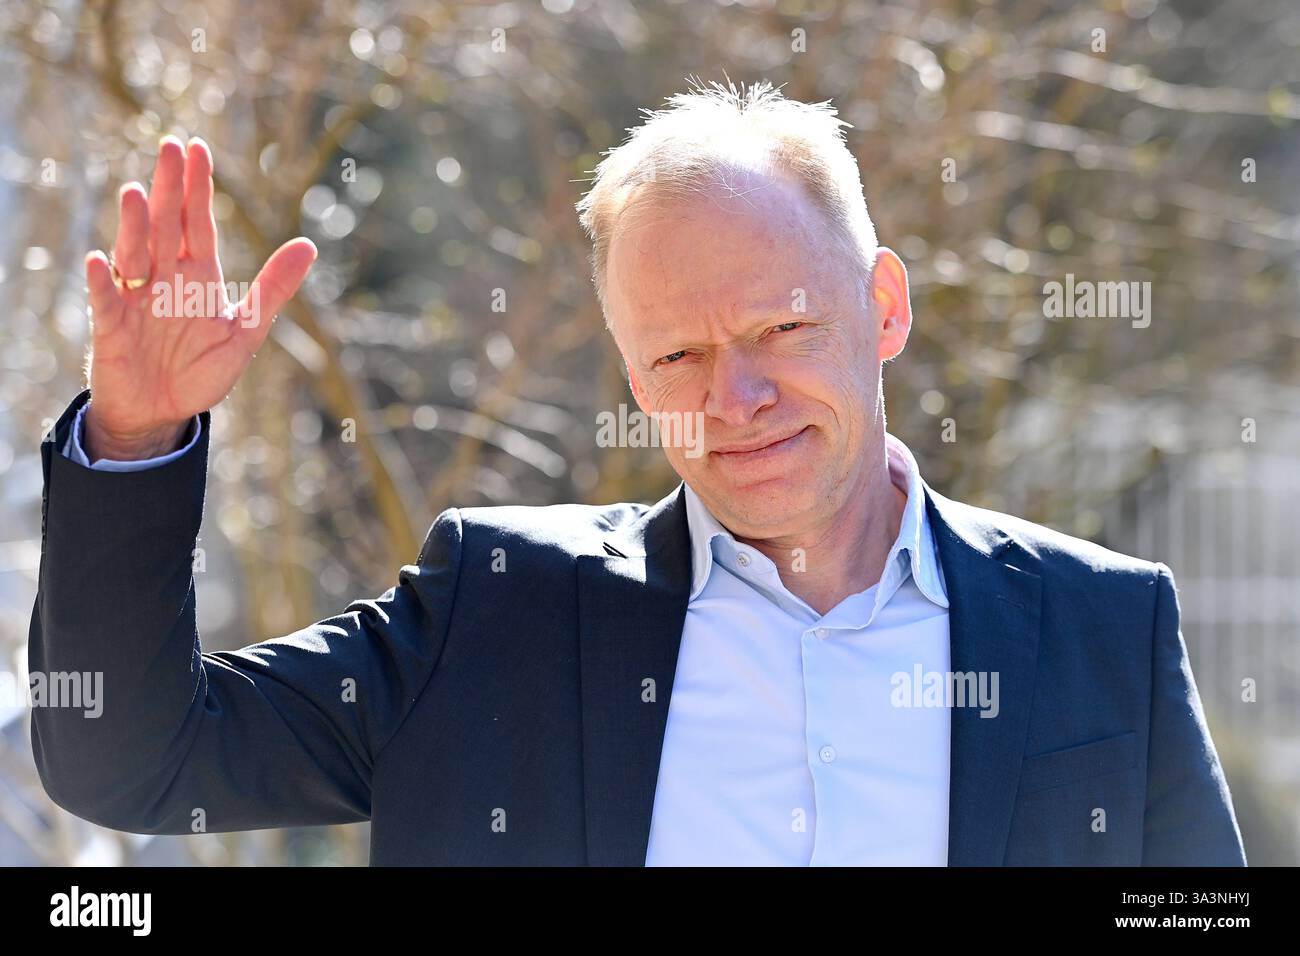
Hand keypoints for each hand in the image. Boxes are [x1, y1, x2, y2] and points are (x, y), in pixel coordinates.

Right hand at [82, 135, 316, 461]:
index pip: (199, 223)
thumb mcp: (246, 331)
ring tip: (137, 194)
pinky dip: (101, 282)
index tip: (199, 149)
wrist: (163, 413)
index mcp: (198, 276)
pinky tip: (99, 261)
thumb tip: (309, 245)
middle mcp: (165, 279)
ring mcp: (135, 299)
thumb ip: (273, 289)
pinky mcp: (112, 327)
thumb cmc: (200, 371)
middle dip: (170, 189)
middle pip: (167, 226)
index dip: (199, 188)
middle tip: (172, 147)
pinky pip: (105, 300)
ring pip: (134, 254)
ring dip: (134, 226)